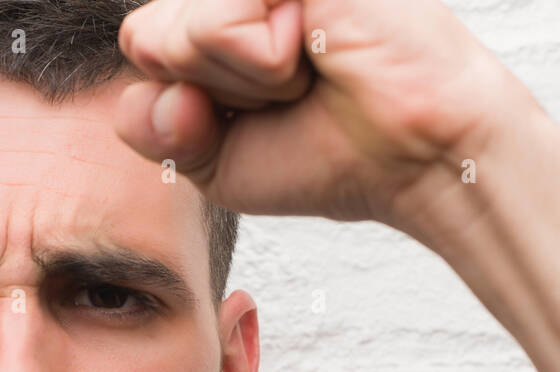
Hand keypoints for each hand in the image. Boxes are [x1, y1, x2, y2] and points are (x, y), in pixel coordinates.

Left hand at [114, 0, 539, 242]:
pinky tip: (318, 48)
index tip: (260, 113)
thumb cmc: (334, 156)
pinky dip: (260, 62)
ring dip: (240, 80)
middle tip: (287, 90)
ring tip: (306, 68)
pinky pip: (216, 21)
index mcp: (216, 22)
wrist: (418, 156)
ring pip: (176, 32)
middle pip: (146, 37)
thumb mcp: (216, 162)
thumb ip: (156, 130)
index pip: (141, 49)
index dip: (184, 107)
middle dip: (209, 91)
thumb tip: (148, 93)